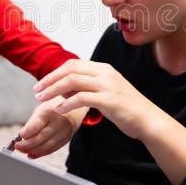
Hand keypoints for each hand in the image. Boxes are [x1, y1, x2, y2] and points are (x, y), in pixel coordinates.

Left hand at [13, 99, 86, 158]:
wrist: (74, 108)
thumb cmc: (54, 107)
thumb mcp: (41, 109)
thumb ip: (32, 123)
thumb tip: (21, 137)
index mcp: (49, 112)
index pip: (35, 126)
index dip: (25, 134)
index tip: (18, 136)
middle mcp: (58, 122)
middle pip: (40, 138)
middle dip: (26, 145)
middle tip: (18, 146)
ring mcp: (64, 132)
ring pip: (46, 146)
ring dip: (33, 151)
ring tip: (24, 151)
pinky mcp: (67, 139)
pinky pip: (53, 149)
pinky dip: (41, 153)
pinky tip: (33, 154)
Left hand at [33, 59, 158, 140]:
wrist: (149, 120)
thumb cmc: (127, 109)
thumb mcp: (107, 92)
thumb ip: (88, 88)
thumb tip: (65, 90)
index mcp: (104, 69)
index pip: (73, 64)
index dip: (54, 72)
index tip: (42, 83)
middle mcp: (105, 73)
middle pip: (70, 69)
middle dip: (50, 79)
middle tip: (37, 90)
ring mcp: (108, 85)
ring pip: (73, 81)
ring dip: (54, 90)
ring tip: (42, 99)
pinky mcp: (109, 100)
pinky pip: (81, 98)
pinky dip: (66, 104)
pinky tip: (59, 110)